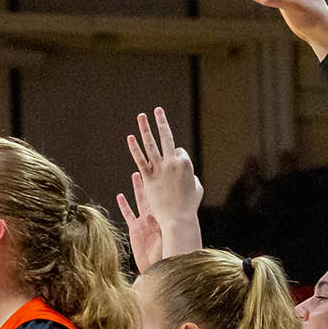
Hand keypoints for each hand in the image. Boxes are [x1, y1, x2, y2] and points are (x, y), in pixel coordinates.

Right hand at [118, 176, 164, 273]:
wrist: (157, 267)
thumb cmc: (167, 256)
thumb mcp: (168, 240)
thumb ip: (163, 228)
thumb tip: (157, 218)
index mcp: (165, 217)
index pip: (165, 196)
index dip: (165, 184)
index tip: (167, 170)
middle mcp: (155, 216)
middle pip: (153, 193)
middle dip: (151, 180)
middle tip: (150, 165)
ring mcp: (144, 222)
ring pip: (140, 200)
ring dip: (138, 187)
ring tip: (136, 174)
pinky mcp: (134, 229)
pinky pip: (128, 214)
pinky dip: (124, 205)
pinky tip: (120, 195)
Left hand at [126, 108, 202, 232]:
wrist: (178, 218)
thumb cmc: (189, 206)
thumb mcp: (197, 189)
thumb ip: (192, 176)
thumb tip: (187, 173)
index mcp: (186, 163)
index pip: (179, 151)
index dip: (177, 159)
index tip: (175, 171)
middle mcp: (173, 162)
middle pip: (166, 138)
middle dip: (162, 122)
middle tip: (158, 110)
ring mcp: (159, 169)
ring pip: (151, 144)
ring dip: (146, 128)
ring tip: (142, 116)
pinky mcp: (148, 177)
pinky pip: (140, 160)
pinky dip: (135, 148)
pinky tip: (130, 137)